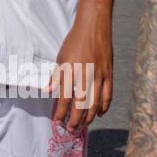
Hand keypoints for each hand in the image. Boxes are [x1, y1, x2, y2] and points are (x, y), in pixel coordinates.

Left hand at [46, 15, 112, 130]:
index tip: (57, 121)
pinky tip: (100, 114)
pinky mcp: (109, 74)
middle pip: (81, 105)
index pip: (64, 98)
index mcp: (71, 71)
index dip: (61, 112)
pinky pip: (108, 95)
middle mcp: (85, 75)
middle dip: (75, 120)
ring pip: (95, 103)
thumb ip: (56, 75)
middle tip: (71, 129)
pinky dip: (104, 107)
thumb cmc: (75, 41)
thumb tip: (47, 90)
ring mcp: (99, 75)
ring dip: (89, 117)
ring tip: (83, 125)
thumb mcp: (61, 56)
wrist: (94, 27)